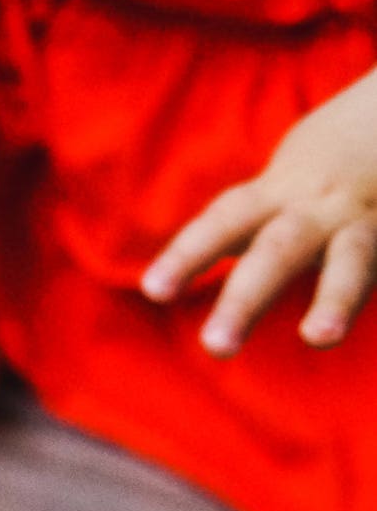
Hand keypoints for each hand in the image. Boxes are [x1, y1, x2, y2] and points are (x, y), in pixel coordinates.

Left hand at [142, 65, 376, 356]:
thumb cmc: (331, 162)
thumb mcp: (280, 187)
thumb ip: (240, 229)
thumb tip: (166, 280)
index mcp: (282, 194)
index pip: (226, 221)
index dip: (188, 253)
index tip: (154, 290)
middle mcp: (322, 208)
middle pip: (279, 250)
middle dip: (245, 300)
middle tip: (215, 348)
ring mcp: (372, 221)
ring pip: (353, 260)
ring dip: (335, 299)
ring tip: (319, 337)